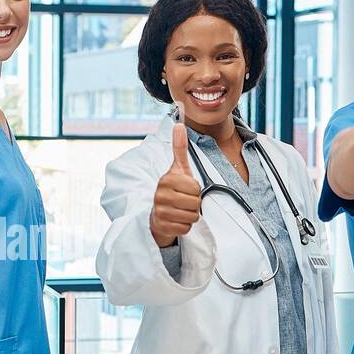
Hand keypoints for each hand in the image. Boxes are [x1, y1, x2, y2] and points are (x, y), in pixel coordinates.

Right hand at [149, 122, 202, 247]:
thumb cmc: (173, 190)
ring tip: (181, 210)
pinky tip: (177, 220)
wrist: (158, 214)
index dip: (195, 190)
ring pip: (192, 216)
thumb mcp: (178, 169)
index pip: (196, 188)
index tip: (185, 190)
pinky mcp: (162, 226)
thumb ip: (179, 148)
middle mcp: (160, 195)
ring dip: (190, 215)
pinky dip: (185, 226)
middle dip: (194, 204)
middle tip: (184, 202)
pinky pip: (186, 228)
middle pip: (195, 203)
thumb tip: (178, 125)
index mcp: (166, 179)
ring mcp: (160, 211)